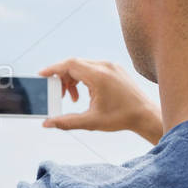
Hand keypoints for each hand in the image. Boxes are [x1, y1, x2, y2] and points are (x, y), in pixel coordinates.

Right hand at [39, 59, 162, 144]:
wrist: (145, 115)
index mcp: (98, 76)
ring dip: (73, 79)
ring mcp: (111, 66)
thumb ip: (66, 122)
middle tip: (58, 95)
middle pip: (74, 64)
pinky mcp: (115, 69)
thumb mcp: (90, 122)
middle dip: (63, 78)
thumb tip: (47, 124)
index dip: (53, 69)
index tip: (42, 75)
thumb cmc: (120, 118)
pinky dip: (84, 78)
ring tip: (73, 99)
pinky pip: (93, 68)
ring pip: (83, 66)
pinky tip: (85, 95)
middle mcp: (104, 66)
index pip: (69, 64)